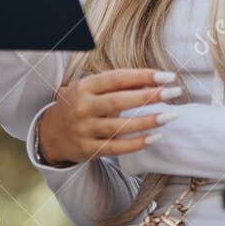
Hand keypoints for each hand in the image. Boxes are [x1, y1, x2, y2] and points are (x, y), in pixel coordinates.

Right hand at [36, 69, 182, 164]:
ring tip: (171, 116)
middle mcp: (83, 107)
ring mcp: (84, 130)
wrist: (50, 134)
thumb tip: (152, 81)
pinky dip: (136, 143)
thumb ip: (116, 85)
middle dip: (149, 96)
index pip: (117, 78)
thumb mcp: (89, 89)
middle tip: (174, 93)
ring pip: (120, 126)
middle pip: (119, 101)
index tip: (167, 76)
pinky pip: (116, 147)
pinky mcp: (88, 149)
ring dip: (148, 121)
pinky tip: (155, 137)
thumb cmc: (77, 104)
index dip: (143, 76)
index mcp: (84, 87)